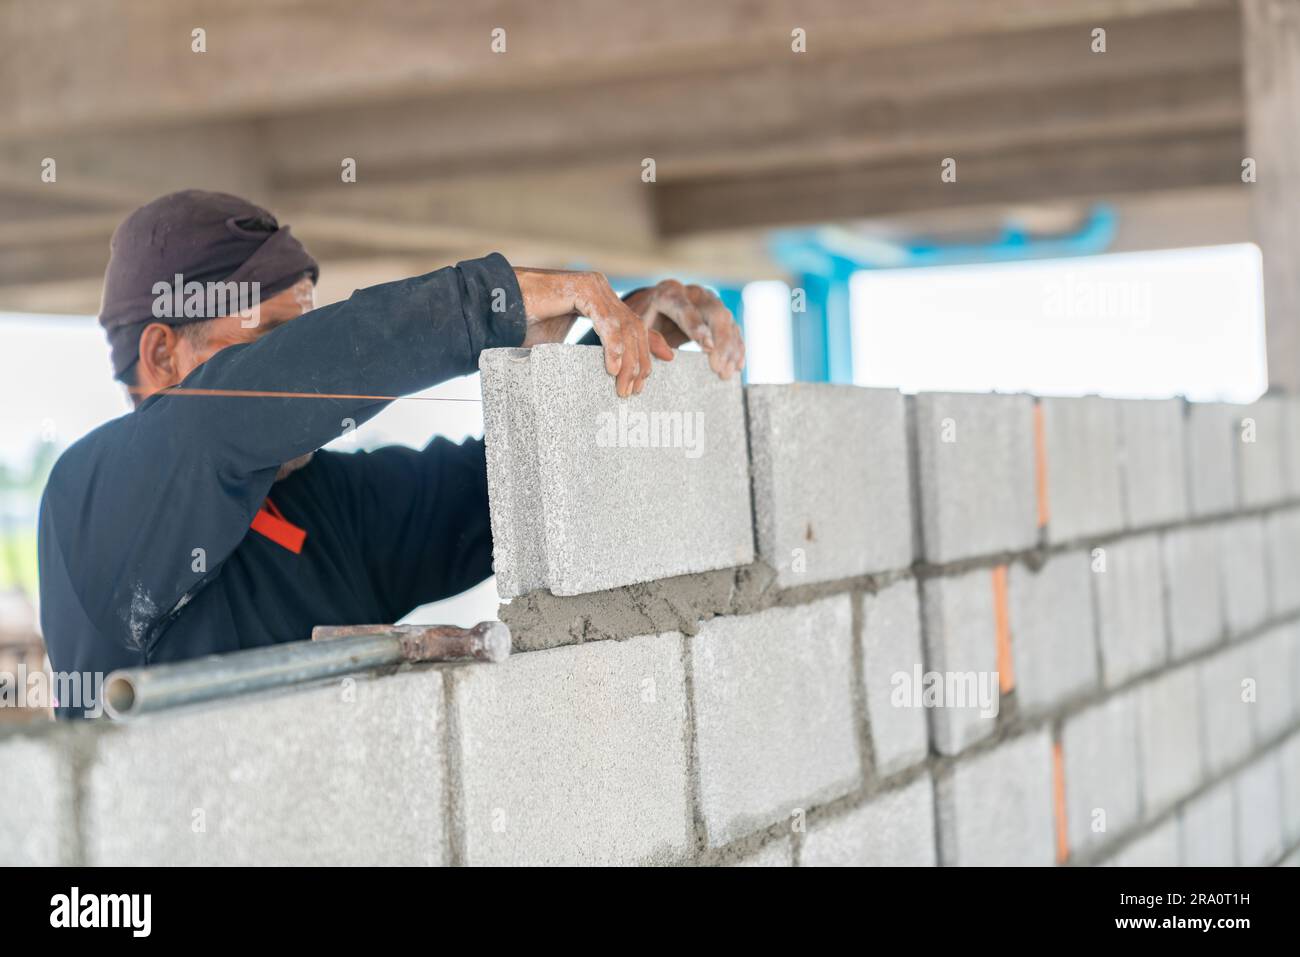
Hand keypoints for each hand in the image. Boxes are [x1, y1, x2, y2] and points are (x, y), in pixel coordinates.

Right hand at [515, 267, 669, 396]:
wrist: (497, 308)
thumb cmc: (525, 326)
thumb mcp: (565, 345)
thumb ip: (588, 352)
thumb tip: (605, 377)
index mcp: (599, 298)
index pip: (634, 323)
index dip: (651, 343)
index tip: (667, 361)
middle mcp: (600, 289)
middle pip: (634, 327)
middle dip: (640, 360)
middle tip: (637, 389)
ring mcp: (593, 286)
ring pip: (625, 326)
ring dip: (629, 360)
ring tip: (625, 386)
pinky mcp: (582, 289)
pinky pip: (606, 320)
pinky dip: (613, 345)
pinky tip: (614, 367)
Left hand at [624, 280, 744, 379]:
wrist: (653, 307)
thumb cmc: (644, 320)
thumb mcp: (639, 329)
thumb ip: (650, 340)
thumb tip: (669, 356)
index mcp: (669, 293)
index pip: (686, 310)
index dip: (698, 328)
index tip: (708, 347)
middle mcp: (693, 293)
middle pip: (715, 313)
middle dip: (720, 342)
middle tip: (718, 369)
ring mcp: (709, 301)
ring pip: (727, 322)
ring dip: (730, 349)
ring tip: (726, 374)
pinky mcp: (718, 312)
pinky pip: (732, 328)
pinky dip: (736, 347)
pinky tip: (738, 365)